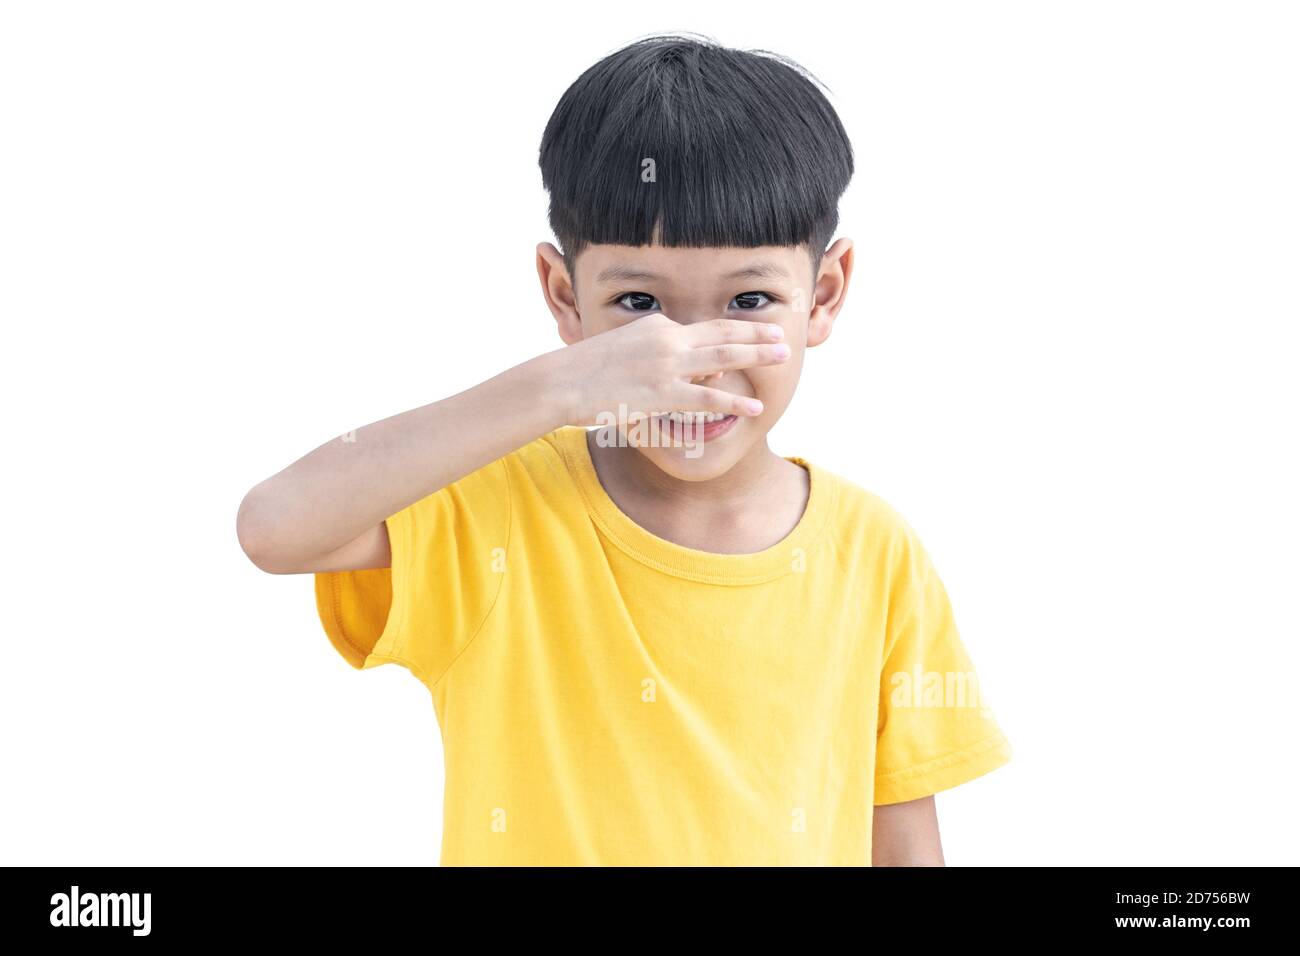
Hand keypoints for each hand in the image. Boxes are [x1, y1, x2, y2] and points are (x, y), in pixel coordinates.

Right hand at [555, 312, 790, 426]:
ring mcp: (667, 365)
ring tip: (783, 357)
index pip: (704, 327)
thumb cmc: (586, 371)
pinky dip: (735, 402)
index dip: (736, 328)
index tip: (757, 326)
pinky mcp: (662, 393)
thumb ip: (657, 354)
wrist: (559, 382)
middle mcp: (667, 339)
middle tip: (783, 334)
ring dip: (757, 356)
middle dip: (757, 333)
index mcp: (658, 326)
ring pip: (724, 358)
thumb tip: (688, 368)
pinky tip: (755, 407)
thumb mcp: (624, 349)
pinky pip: (708, 399)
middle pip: (723, 333)